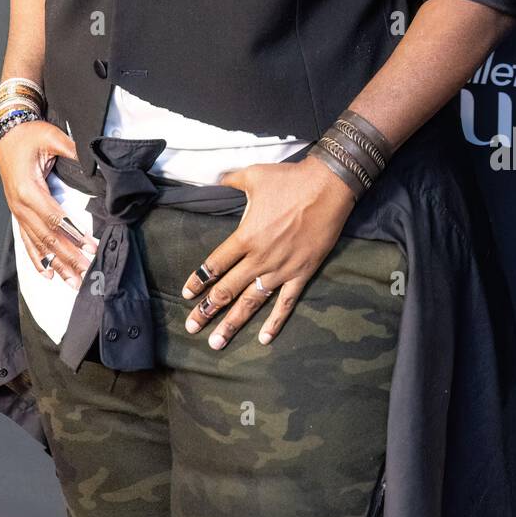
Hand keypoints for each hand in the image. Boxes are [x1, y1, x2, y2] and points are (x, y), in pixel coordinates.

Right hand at [0, 121, 98, 288]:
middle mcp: (20, 206)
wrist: (5, 135)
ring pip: (38, 244)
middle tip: (87, 274)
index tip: (91, 248)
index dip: (73, 236)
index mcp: (28, 190)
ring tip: (73, 282)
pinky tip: (48, 273)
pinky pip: (27, 241)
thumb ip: (73, 149)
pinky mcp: (18, 214)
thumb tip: (94, 161)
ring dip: (57, 264)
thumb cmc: (27, 136)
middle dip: (69, 258)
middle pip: (47, 238)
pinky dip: (37, 259)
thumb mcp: (51, 136)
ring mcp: (17, 212)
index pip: (55, 219)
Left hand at [180, 153, 355, 348]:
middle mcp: (260, 258)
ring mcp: (281, 269)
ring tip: (217, 342)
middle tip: (192, 328)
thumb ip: (228, 180)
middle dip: (207, 310)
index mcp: (245, 236)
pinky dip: (275, 322)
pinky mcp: (302, 273)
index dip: (199, 280)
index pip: (215, 264)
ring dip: (232, 323)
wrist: (328, 186)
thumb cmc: (289, 180)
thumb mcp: (253, 174)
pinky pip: (286, 303)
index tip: (187, 294)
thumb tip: (212, 178)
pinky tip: (264, 339)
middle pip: (227, 289)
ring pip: (252, 302)